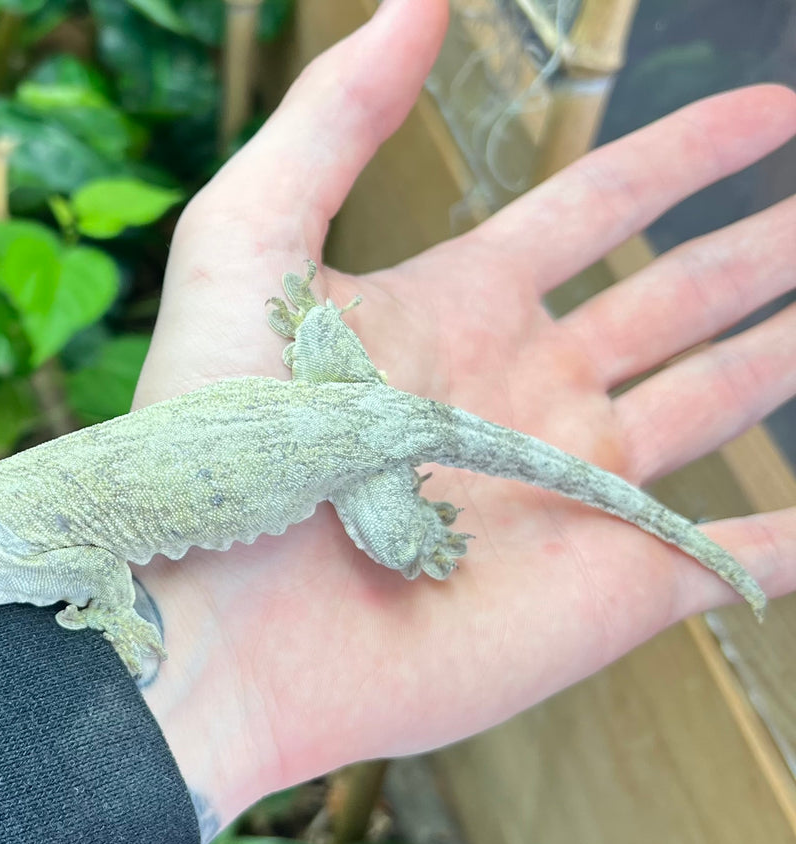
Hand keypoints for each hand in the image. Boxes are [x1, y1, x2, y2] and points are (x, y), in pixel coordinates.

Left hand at [132, 0, 795, 837]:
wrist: (214, 629)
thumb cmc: (216, 446)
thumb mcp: (248, 251)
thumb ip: (332, 123)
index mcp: (461, 308)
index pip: (600, 210)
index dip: (683, 155)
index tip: (769, 106)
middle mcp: (528, 392)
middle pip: (674, 300)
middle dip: (759, 250)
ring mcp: (572, 493)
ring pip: (716, 405)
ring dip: (785, 354)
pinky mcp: (606, 592)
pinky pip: (732, 555)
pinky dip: (788, 536)